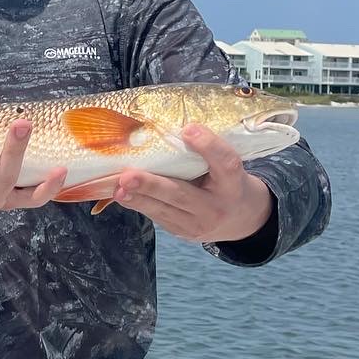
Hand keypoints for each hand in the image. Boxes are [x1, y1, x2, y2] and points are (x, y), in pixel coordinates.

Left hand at [101, 124, 273, 242]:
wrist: (240, 219)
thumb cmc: (226, 182)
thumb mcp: (225, 166)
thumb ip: (207, 152)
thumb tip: (170, 126)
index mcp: (233, 184)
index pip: (225, 164)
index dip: (208, 147)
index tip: (188, 129)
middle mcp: (216, 207)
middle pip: (182, 194)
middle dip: (152, 185)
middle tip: (129, 176)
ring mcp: (197, 225)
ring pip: (163, 210)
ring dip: (138, 197)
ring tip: (119, 186)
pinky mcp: (182, 232)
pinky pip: (158, 216)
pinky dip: (138, 203)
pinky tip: (122, 194)